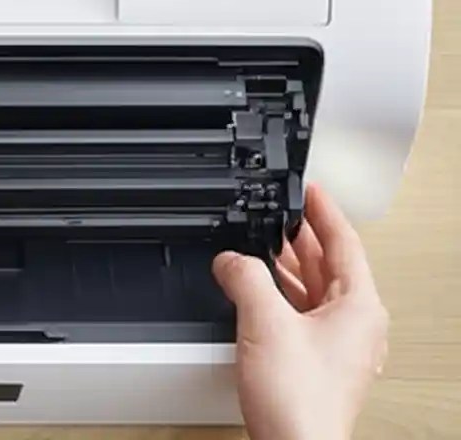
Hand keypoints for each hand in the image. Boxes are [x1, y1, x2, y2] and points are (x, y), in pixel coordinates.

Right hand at [213, 184, 389, 439]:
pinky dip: (277, 298)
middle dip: (298, 239)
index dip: (323, 211)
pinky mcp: (317, 364)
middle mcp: (356, 325)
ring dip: (284, 269)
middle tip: (276, 212)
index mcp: (359, 306)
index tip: (310, 189)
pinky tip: (253, 293)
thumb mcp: (264, 321)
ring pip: (312, 292)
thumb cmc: (299, 399)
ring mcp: (338, 346)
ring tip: (259, 246)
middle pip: (328, 266)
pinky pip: (300, 316)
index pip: (344, 242)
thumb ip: (244, 278)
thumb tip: (230, 259)